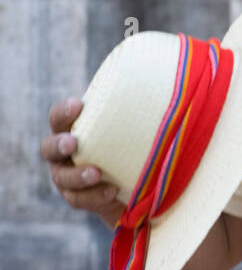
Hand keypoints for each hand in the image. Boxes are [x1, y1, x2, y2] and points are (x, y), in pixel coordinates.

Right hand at [41, 97, 124, 230]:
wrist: (132, 179)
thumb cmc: (129, 142)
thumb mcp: (131, 124)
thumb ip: (135, 105)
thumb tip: (165, 69)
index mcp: (71, 129)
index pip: (58, 118)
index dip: (64, 112)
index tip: (78, 105)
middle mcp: (62, 154)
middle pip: (49, 148)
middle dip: (59, 144)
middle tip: (73, 142)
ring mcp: (66, 178)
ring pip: (63, 178)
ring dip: (78, 175)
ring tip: (96, 173)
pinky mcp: (78, 198)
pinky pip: (81, 200)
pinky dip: (95, 196)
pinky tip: (112, 191)